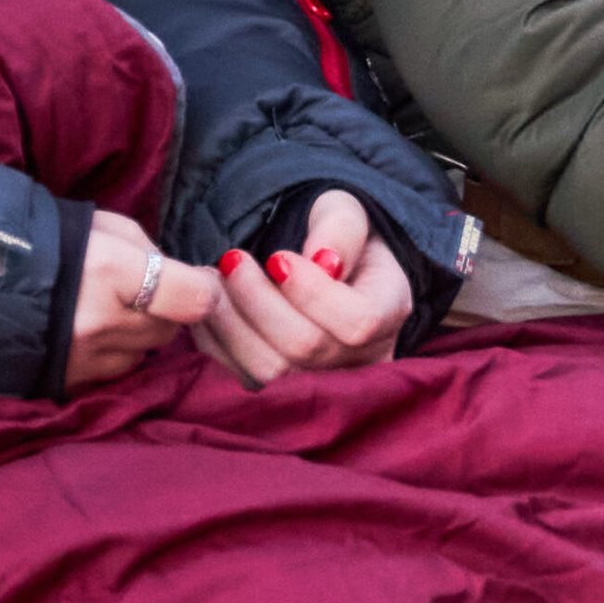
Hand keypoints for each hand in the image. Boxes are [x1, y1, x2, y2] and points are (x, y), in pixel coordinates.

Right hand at [66, 207, 218, 391]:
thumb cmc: (38, 241)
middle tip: (144, 292)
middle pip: (171, 329)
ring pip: (144, 354)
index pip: (194, 299)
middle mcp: (100, 322)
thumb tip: (188, 279)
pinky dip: (111, 354)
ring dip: (138, 335)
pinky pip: (113, 372)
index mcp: (110, 272)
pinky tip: (86, 332)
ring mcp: (82, 358)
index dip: (204, 291)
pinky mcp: (66, 382)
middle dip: (168, 311)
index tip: (198, 282)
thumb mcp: (102, 228)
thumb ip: (151, 253)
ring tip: (106, 309)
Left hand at [194, 189, 416, 387]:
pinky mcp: (282, 390)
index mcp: (390, 309)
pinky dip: (218, 340)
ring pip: (270, 371)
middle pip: (306, 348)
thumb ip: (340, 228)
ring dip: (230, 322)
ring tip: (214, 278)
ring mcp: (323, 380)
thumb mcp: (346, 212)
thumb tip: (322, 259)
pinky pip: (242, 376)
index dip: (312, 293)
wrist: (320, 264)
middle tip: (231, 259)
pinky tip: (213, 304)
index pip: (359, 321)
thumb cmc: (335, 236)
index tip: (278, 257)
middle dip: (258, 300)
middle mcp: (363, 356)